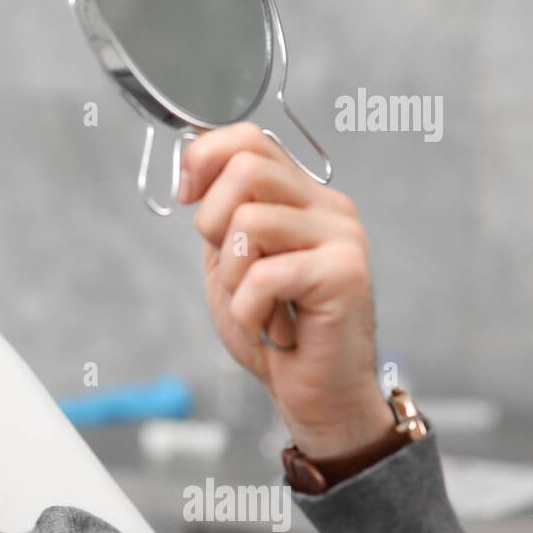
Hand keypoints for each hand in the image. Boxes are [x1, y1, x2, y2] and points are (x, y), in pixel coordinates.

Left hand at [179, 122, 391, 458]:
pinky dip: (251, 310)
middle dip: (213, 222)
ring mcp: (342, 237)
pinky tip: (272, 328)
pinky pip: (265, 274)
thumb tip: (192, 172)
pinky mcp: (345, 273)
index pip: (250, 139)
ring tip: (258, 306)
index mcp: (301, 198)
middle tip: (233, 271)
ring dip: (233, 277)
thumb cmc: (274, 331)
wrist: (313, 393)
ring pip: (250, 221)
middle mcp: (327, 207)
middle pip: (246, 168)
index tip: (186, 195)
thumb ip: (221, 217)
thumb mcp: (231, 263)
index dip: (204, 157)